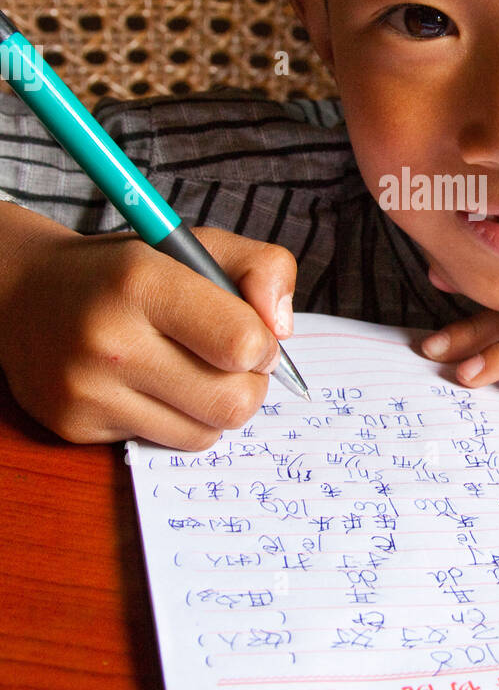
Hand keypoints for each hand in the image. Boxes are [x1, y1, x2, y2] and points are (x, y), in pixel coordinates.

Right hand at [0, 208, 296, 447]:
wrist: (25, 294)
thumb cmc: (125, 271)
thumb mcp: (195, 245)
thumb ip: (262, 268)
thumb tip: (282, 330)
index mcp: (142, 280)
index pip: (241, 342)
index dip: (264, 344)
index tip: (253, 335)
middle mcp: (109, 339)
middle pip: (233, 401)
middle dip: (249, 384)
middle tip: (231, 362)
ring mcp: (89, 389)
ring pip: (206, 433)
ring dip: (215, 407)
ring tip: (193, 373)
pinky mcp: (76, 426)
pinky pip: (167, 444)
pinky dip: (177, 421)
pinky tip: (153, 388)